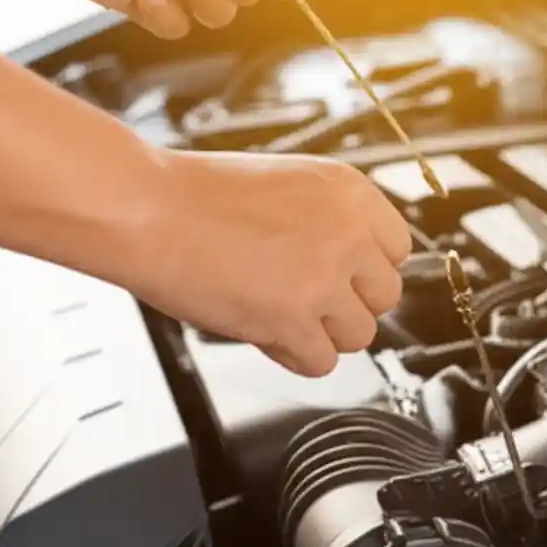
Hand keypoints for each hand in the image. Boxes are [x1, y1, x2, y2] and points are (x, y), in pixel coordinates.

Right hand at [129, 151, 411, 376]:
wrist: (147, 209)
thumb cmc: (197, 195)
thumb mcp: (286, 183)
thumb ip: (330, 219)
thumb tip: (358, 263)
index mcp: (349, 191)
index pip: (398, 248)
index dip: (366, 268)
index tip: (343, 274)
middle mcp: (347, 233)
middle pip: (386, 296)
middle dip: (348, 303)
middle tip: (308, 298)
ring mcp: (323, 278)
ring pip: (360, 335)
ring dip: (323, 334)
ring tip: (282, 313)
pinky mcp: (293, 319)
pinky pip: (322, 363)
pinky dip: (294, 356)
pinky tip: (267, 333)